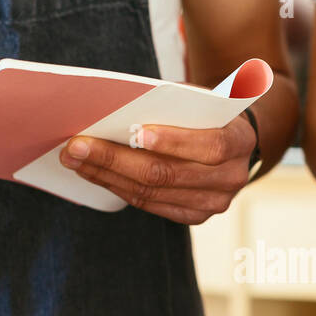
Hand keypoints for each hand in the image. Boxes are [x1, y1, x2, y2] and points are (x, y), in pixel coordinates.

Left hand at [60, 113, 256, 223]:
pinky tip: (96, 173)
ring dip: (108, 175)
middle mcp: (231, 177)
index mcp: (239, 141)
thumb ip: (174, 105)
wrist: (233, 142)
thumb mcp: (201, 99)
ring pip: (153, 192)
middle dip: (116, 158)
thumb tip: (118, 109)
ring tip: (76, 158)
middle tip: (77, 146)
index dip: (172, 141)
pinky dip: (119, 188)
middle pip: (168, 173)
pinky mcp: (195, 216)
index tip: (135, 132)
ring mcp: (213, 202)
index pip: (209, 145)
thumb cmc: (207, 112)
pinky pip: (151, 204)